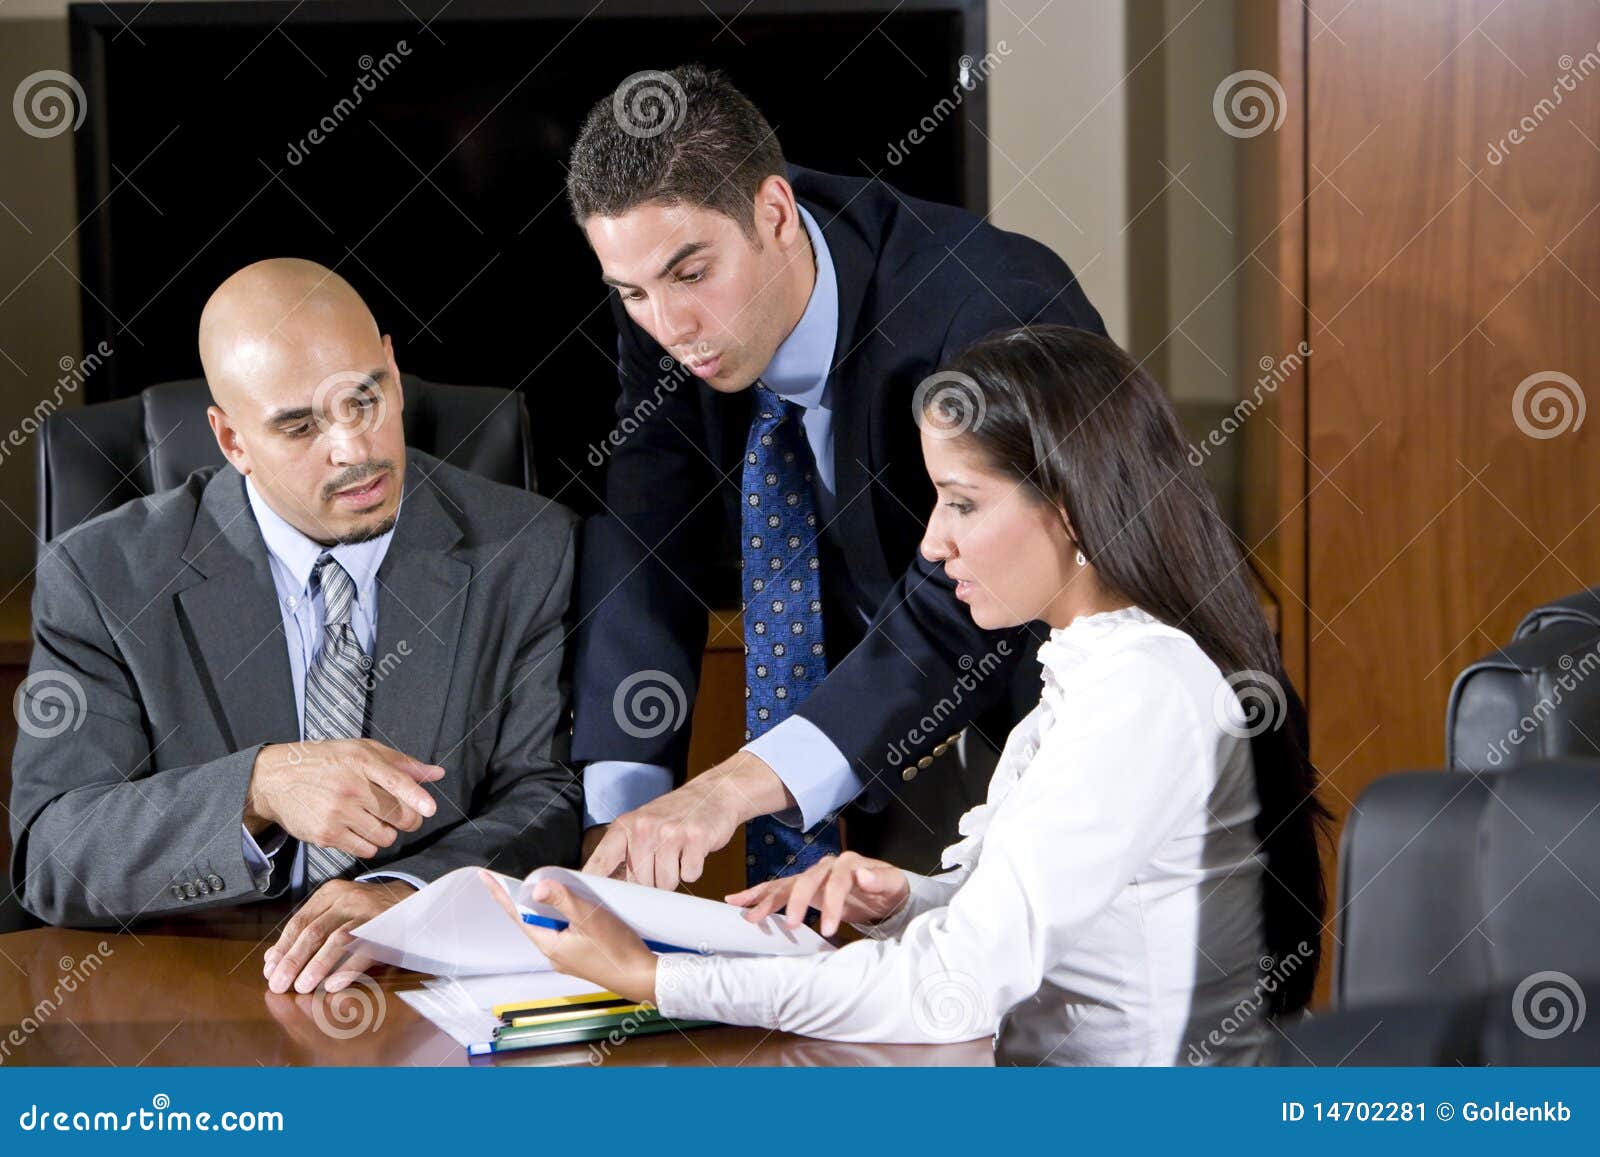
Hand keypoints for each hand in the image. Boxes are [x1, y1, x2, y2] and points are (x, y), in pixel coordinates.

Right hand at [245, 739, 441, 856]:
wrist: (276, 779)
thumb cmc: (327, 761)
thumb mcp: (362, 750)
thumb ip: (401, 763)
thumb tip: (437, 773)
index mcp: (361, 761)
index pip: (395, 780)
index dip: (416, 796)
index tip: (430, 808)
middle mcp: (349, 787)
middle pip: (397, 815)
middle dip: (410, 820)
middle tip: (404, 816)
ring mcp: (336, 813)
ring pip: (385, 836)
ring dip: (388, 833)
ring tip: (375, 820)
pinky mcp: (326, 835)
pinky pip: (365, 850)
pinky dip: (370, 844)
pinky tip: (359, 830)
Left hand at [263, 878, 414, 993]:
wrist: (414, 903)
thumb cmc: (368, 914)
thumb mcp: (337, 914)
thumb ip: (307, 931)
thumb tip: (272, 958)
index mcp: (330, 894)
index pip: (299, 922)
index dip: (283, 948)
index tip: (270, 971)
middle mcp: (348, 898)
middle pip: (313, 931)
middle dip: (293, 961)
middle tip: (279, 985)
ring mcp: (369, 912)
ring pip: (336, 939)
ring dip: (317, 965)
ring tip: (302, 987)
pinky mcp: (387, 928)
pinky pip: (364, 949)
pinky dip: (347, 969)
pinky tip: (333, 985)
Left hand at [478, 871, 656, 1003]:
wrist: (642, 978)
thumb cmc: (617, 950)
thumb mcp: (590, 918)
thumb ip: (563, 900)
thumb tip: (536, 887)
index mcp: (550, 945)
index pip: (518, 915)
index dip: (502, 895)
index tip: (486, 878)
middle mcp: (555, 953)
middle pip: (532, 921)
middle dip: (523, 900)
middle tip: (512, 879)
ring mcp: (568, 957)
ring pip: (549, 926)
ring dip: (545, 908)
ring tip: (543, 889)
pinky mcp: (582, 957)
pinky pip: (563, 932)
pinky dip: (561, 917)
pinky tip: (571, 908)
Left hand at [582, 752, 791, 890]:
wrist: (714, 794)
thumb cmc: (675, 816)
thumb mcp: (642, 826)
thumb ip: (625, 854)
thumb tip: (608, 892)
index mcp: (625, 827)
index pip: (601, 862)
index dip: (592, 886)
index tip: (586, 904)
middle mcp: (644, 828)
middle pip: (639, 882)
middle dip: (651, 883)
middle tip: (662, 865)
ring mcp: (670, 832)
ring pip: (665, 883)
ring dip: (673, 878)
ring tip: (678, 856)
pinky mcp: (695, 838)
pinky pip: (689, 875)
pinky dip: (692, 870)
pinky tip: (692, 853)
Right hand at [725, 852, 907, 936]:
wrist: (883, 889)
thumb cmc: (888, 888)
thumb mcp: (893, 883)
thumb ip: (880, 879)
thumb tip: (862, 873)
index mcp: (848, 864)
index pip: (836, 882)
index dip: (831, 905)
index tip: (828, 929)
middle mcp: (826, 866)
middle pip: (805, 881)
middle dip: (796, 903)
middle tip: (791, 926)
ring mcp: (812, 876)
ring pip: (785, 884)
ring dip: (766, 899)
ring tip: (747, 913)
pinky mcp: (803, 887)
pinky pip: (778, 889)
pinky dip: (758, 895)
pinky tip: (738, 901)